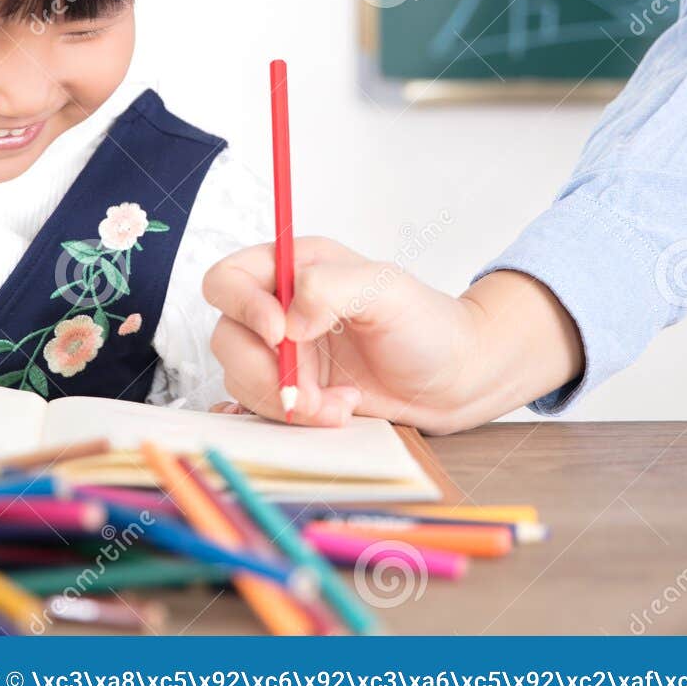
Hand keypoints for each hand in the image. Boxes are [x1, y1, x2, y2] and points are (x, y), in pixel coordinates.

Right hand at [203, 237, 583, 433]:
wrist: (457, 379)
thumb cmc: (429, 325)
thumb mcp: (386, 290)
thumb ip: (330, 288)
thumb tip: (286, 319)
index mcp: (296, 267)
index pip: (229, 279)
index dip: (243, 307)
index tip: (281, 335)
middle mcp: (282, 308)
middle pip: (228, 337)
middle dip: (267, 372)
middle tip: (310, 391)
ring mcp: (287, 354)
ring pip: (243, 379)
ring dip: (287, 401)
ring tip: (339, 405)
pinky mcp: (296, 391)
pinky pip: (262, 407)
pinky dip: (291, 418)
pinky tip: (329, 414)